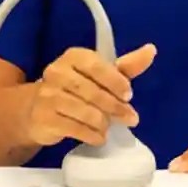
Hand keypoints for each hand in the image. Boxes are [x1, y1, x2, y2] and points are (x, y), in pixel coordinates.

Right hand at [20, 44, 155, 147]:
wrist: (36, 110)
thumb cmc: (76, 89)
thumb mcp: (101, 75)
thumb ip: (126, 65)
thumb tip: (151, 50)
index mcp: (74, 57)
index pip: (97, 67)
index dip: (116, 82)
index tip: (129, 95)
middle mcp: (57, 72)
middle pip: (93, 92)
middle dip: (116, 107)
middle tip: (130, 117)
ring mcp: (47, 95)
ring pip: (86, 112)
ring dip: (103, 123)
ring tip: (108, 127)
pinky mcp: (44, 118)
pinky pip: (75, 129)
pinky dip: (92, 135)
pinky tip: (98, 136)